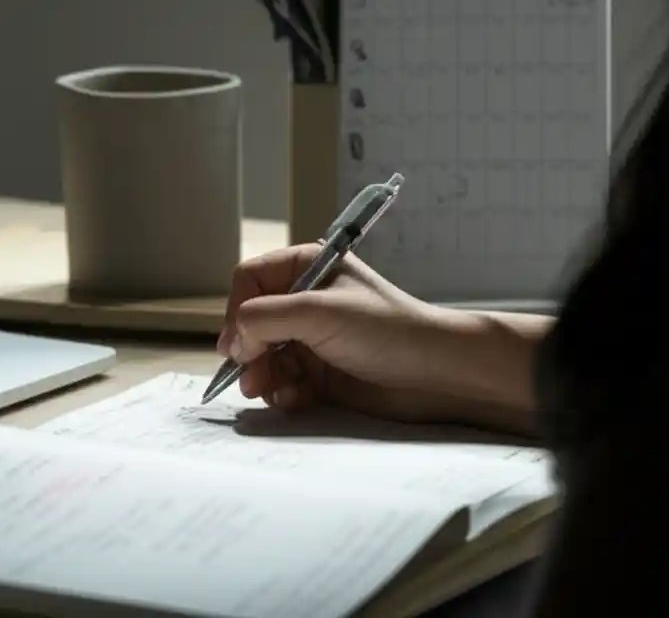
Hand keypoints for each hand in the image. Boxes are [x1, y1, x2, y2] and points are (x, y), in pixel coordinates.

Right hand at [217, 244, 545, 432]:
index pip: (248, 281)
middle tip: (250, 376)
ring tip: (267, 391)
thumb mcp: (319, 312)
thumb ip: (265, 318)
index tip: (238, 343)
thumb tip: (231, 341)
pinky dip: (281, 392)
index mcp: (306, 268)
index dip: (236, 311)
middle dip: (248, 351)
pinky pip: (282, 382)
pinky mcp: (320, 373)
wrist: (437, 374)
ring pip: (262, 356)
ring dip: (261, 376)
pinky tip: (293, 400)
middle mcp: (305, 301)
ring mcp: (312, 338)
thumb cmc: (387, 329)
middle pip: (250, 323)